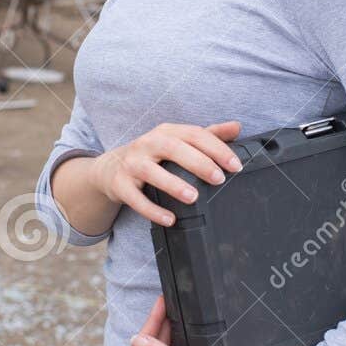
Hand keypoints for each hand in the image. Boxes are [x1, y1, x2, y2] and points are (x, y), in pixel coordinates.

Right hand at [93, 120, 242, 226]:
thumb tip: (236, 126)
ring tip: (193, 197)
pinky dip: (152, 210)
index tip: (235, 165)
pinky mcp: (120, 184)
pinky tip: (170, 219)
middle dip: (198, 162)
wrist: (110, 169)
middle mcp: (147, 143)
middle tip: (219, 179)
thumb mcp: (178, 141)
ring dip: (173, 184)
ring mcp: (132, 164)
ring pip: (151, 171)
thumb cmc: (152, 155)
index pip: (194, 134)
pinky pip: (136, 199)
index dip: (216, 148)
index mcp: (166, 132)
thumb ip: (207, 135)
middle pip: (173, 148)